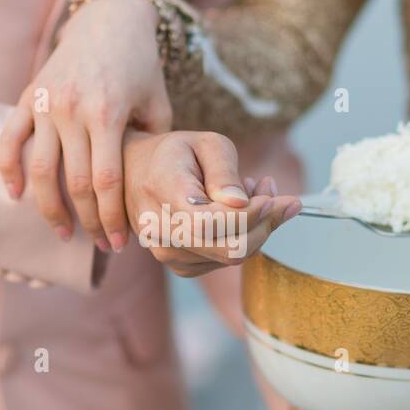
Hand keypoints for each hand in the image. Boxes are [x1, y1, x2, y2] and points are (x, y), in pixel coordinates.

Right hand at [0, 0, 170, 252]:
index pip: (106, 181)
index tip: (119, 243)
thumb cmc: (141, 68)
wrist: (109, 20)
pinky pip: (10, 140)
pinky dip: (8, 170)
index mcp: (108, 113)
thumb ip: (151, 147)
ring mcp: (47, 103)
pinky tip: (15, 197)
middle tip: (99, 244)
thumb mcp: (158, 105)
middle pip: (74, 183)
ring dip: (49, 208)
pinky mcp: (29, 97)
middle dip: (87, 221)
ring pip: (39, 170)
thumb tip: (144, 190)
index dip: (111, 217)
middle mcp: (73, 109)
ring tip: (63, 232)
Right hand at [122, 129, 300, 276]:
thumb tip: (242, 204)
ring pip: (232, 257)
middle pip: (229, 248)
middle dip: (263, 222)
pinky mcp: (180, 266)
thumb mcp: (205, 144)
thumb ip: (224, 172)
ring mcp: (167, 253)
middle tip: (271, 191)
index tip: (273, 196)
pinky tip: (235, 213)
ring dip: (255, 228)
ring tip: (250, 194)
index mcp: (163, 193)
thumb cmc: (175, 154)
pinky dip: (242, 238)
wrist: (135, 173)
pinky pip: (225, 261)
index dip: (251, 215)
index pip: (213, 222)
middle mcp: (160, 231)